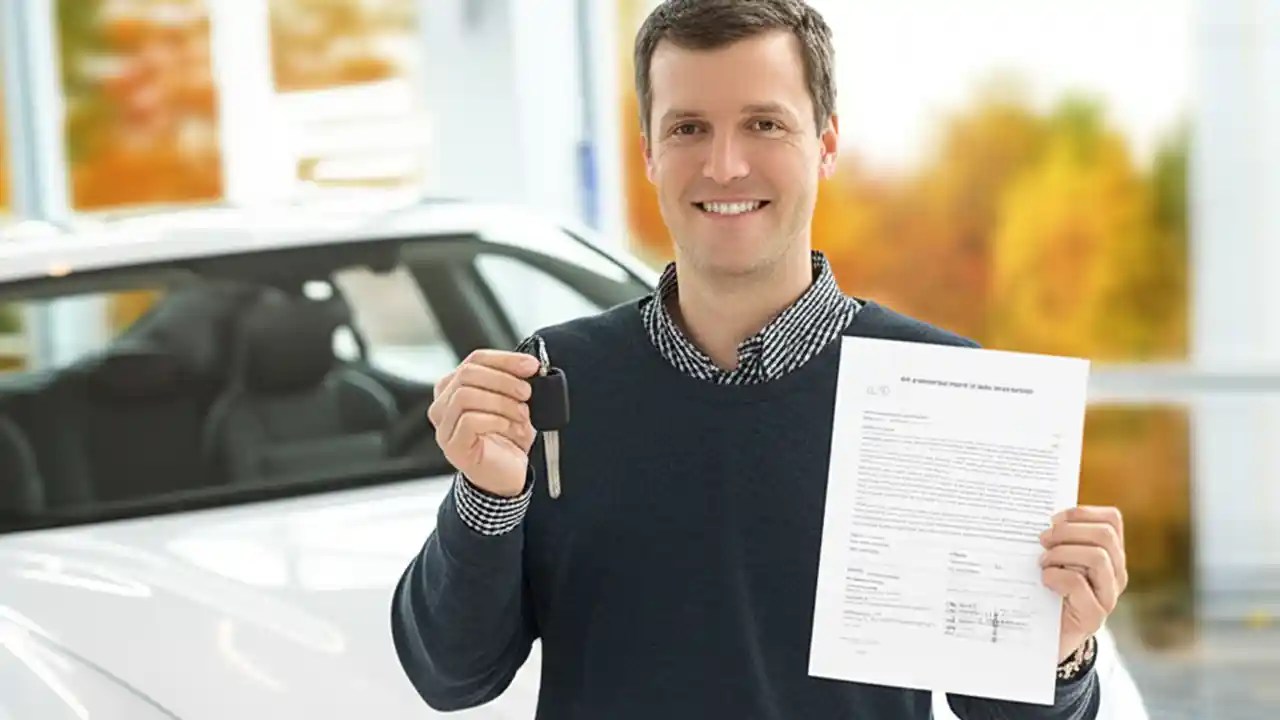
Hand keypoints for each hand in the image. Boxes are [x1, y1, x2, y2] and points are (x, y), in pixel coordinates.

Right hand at [428, 349, 540, 496]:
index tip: (531, 366)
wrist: (507, 476)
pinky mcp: (452, 446)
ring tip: (520, 415)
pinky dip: (496, 420)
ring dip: (501, 402)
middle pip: (467, 374)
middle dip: (504, 380)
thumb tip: (528, 365)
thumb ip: (516, 382)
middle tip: (526, 393)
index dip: (504, 359)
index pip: (475, 359)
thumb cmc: (507, 439)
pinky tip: (509, 428)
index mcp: (455, 388)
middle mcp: (443, 405)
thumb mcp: (514, 403)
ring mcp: (444, 427)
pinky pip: (469, 421)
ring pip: (465, 395)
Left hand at [1039, 505, 1128, 662]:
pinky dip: (1057, 576)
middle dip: (1067, 531)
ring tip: (1042, 563)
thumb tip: (1038, 515)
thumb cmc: (1047, 591)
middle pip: (1105, 535)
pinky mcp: (1094, 617)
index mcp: (1109, 554)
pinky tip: (1044, 580)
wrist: (1045, 638)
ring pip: (1098, 557)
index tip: (1053, 519)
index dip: (1081, 513)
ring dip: (1062, 553)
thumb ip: (1056, 540)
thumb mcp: (1055, 560)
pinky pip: (1079, 584)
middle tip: (1042, 540)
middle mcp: (1115, 573)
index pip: (1112, 520)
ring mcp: (1108, 596)